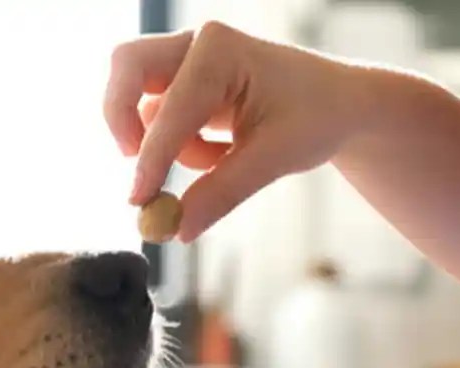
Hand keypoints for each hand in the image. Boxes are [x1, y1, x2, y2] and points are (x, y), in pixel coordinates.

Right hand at [104, 22, 366, 241]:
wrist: (338, 105)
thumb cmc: (315, 116)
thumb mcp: (273, 159)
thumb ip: (222, 192)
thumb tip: (177, 229)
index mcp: (220, 49)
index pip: (172, 108)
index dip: (153, 158)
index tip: (140, 200)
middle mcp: (195, 46)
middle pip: (126, 66)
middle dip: (121, 117)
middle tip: (131, 163)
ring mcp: (185, 63)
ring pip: (138, 100)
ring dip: (164, 142)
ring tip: (219, 158)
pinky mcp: (183, 87)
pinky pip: (159, 123)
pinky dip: (181, 147)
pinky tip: (223, 150)